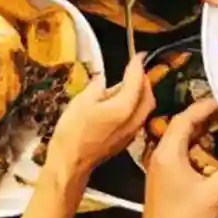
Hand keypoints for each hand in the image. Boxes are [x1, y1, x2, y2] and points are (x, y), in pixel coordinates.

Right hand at [41, 54, 154, 186]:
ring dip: (141, 94)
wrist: (70, 163)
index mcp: (123, 108)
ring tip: (128, 84)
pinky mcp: (126, 140)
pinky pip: (138, 118)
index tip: (139, 55)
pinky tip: (122, 103)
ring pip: (145, 108)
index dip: (138, 65)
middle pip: (148, 96)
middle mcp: (133, 120)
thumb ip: (98, 87)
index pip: (137, 81)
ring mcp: (131, 132)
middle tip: (136, 69)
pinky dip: (136, 106)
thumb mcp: (81, 101)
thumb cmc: (72, 132)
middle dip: (144, 80)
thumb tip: (103, 80)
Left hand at [136, 99, 217, 217]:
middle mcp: (160, 159)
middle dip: (202, 117)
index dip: (203, 106)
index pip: (184, 119)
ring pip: (179, 142)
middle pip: (180, 127)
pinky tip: (209, 156)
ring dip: (198, 134)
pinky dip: (194, 149)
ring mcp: (159, 171)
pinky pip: (178, 156)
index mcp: (168, 154)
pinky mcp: (163, 183)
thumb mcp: (215, 193)